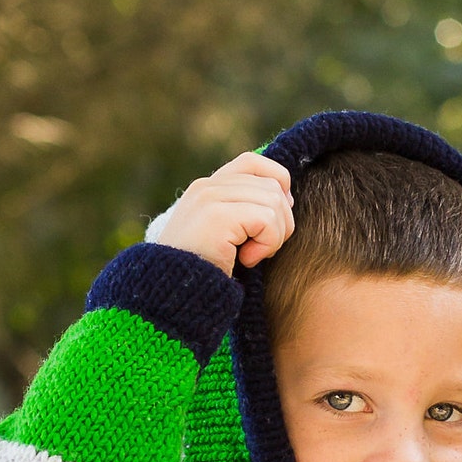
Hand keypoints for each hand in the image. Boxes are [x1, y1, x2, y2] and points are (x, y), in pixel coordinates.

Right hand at [156, 152, 293, 275]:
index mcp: (208, 188)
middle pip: (272, 185)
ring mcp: (210, 197)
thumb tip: (287, 197)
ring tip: (250, 257)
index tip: (274, 222)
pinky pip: (267, 219)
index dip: (276, 186)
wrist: (173, 296)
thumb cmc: (207, 275)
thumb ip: (247, 211)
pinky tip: (246, 260)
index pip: (254, 164)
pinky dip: (267, 244)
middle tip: (260, 250)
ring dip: (274, 237)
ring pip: (275, 202)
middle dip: (281, 223)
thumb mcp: (228, 237)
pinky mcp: (217, 215)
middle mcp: (207, 186)